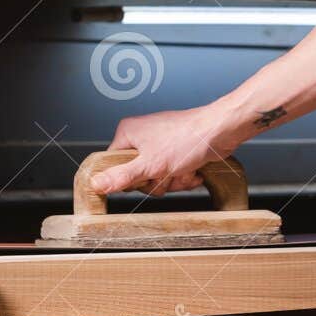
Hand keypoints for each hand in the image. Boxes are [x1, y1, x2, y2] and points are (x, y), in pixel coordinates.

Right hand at [89, 107, 239, 200]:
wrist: (220, 132)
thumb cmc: (188, 138)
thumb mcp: (150, 165)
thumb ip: (121, 176)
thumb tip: (95, 184)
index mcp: (128, 133)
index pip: (114, 166)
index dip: (130, 178)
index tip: (145, 177)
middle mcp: (142, 136)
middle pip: (138, 175)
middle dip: (157, 181)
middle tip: (167, 174)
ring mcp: (160, 144)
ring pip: (157, 177)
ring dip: (174, 180)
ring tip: (184, 170)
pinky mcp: (176, 151)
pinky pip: (172, 173)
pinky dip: (184, 176)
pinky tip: (193, 170)